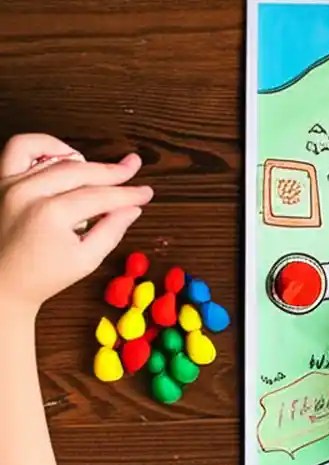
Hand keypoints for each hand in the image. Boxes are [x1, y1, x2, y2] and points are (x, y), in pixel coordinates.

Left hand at [0, 134, 152, 316]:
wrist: (1, 285)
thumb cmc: (41, 278)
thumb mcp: (86, 260)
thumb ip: (112, 230)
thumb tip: (133, 208)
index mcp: (50, 214)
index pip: (100, 196)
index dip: (128, 194)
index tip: (146, 192)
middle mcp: (27, 192)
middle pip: (81, 172)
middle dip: (112, 172)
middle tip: (133, 168)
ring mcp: (8, 184)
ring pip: (53, 156)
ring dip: (81, 160)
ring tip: (98, 169)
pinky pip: (19, 149)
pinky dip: (42, 145)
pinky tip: (61, 155)